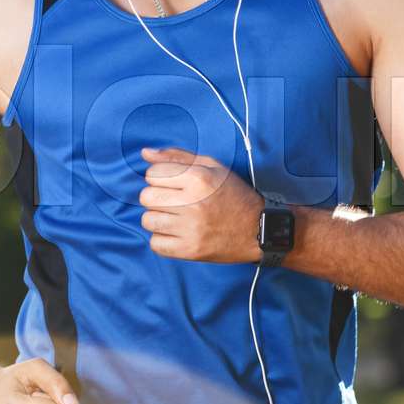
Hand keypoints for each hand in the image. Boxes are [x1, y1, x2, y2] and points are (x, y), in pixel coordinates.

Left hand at [138, 146, 262, 262]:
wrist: (258, 229)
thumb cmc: (233, 195)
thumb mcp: (212, 167)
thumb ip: (178, 157)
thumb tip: (145, 153)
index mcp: (199, 178)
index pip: (152, 174)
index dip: (161, 178)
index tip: (175, 185)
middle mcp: (193, 202)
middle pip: (146, 197)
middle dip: (157, 198)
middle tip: (176, 202)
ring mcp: (190, 228)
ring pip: (147, 220)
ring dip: (159, 219)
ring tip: (177, 219)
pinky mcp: (189, 250)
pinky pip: (155, 243)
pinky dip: (163, 240)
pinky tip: (179, 233)